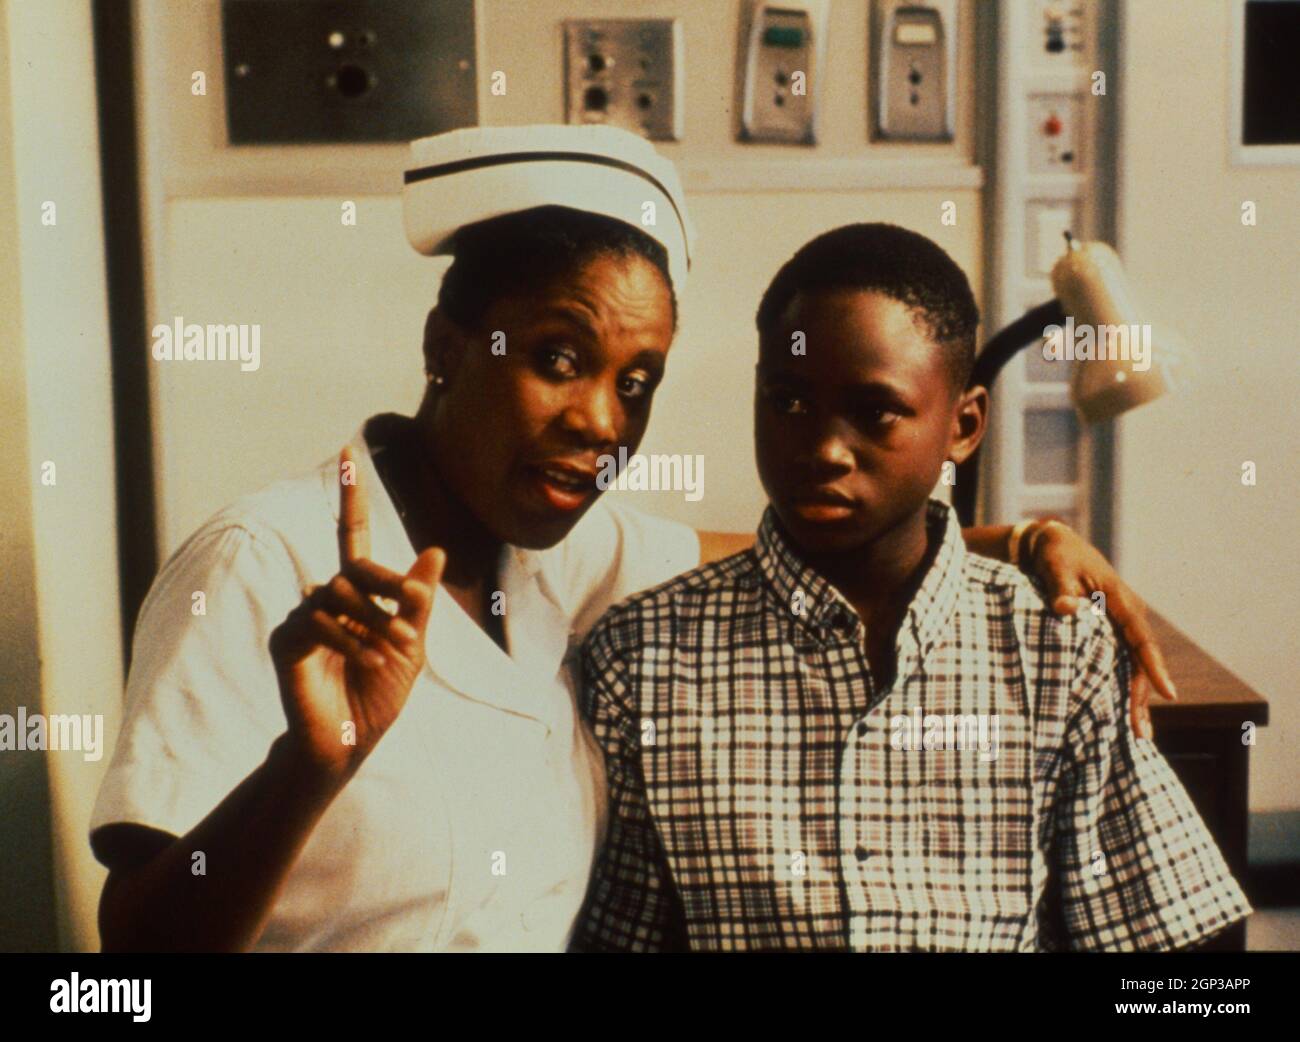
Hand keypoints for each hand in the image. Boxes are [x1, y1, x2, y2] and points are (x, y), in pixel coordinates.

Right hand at [269, 446, 444, 780]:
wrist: (351, 741)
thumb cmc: (380, 693)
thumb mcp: (412, 645)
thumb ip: (417, 599)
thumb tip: (436, 547)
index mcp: (358, 594)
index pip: (354, 535)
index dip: (353, 495)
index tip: (349, 451)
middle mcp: (326, 597)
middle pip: (355, 567)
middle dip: (388, 591)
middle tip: (411, 628)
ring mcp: (303, 616)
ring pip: (340, 595)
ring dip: (375, 624)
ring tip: (394, 653)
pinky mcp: (286, 640)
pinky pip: (317, 623)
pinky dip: (351, 641)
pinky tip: (372, 663)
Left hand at [1025, 520, 1176, 739]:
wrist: (1050, 545)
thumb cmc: (1055, 555)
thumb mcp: (1056, 566)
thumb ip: (1060, 587)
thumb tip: (1064, 608)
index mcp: (1119, 598)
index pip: (1140, 637)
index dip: (1152, 666)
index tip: (1167, 693)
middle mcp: (1127, 614)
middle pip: (1140, 661)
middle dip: (1143, 696)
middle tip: (1141, 732)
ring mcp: (1119, 625)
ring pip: (1132, 666)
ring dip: (1135, 698)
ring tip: (1138, 734)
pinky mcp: (1107, 632)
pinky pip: (1119, 663)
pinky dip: (1121, 687)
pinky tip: (1121, 713)